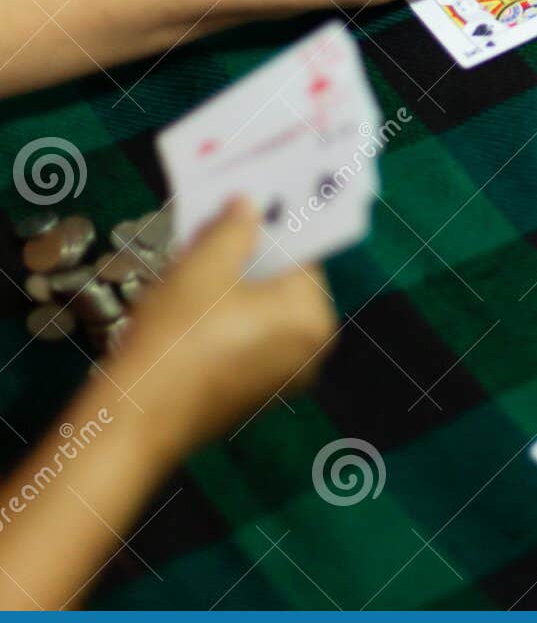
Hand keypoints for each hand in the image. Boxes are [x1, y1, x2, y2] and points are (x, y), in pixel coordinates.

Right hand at [112, 201, 337, 461]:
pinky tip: (190, 316)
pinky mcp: (260, 396)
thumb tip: (250, 204)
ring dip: (234, 292)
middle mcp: (314, 347)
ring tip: (190, 274)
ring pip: (264, 314)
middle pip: (282, 285)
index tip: (237, 214)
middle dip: (246, 262)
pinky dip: (230, 325)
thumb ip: (234, 229)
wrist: (136, 418)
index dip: (267, 230)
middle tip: (205, 242)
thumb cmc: (177, 336)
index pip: (300, 254)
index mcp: (313, 314)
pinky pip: (252, 343)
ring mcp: (289, 376)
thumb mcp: (203, 268)